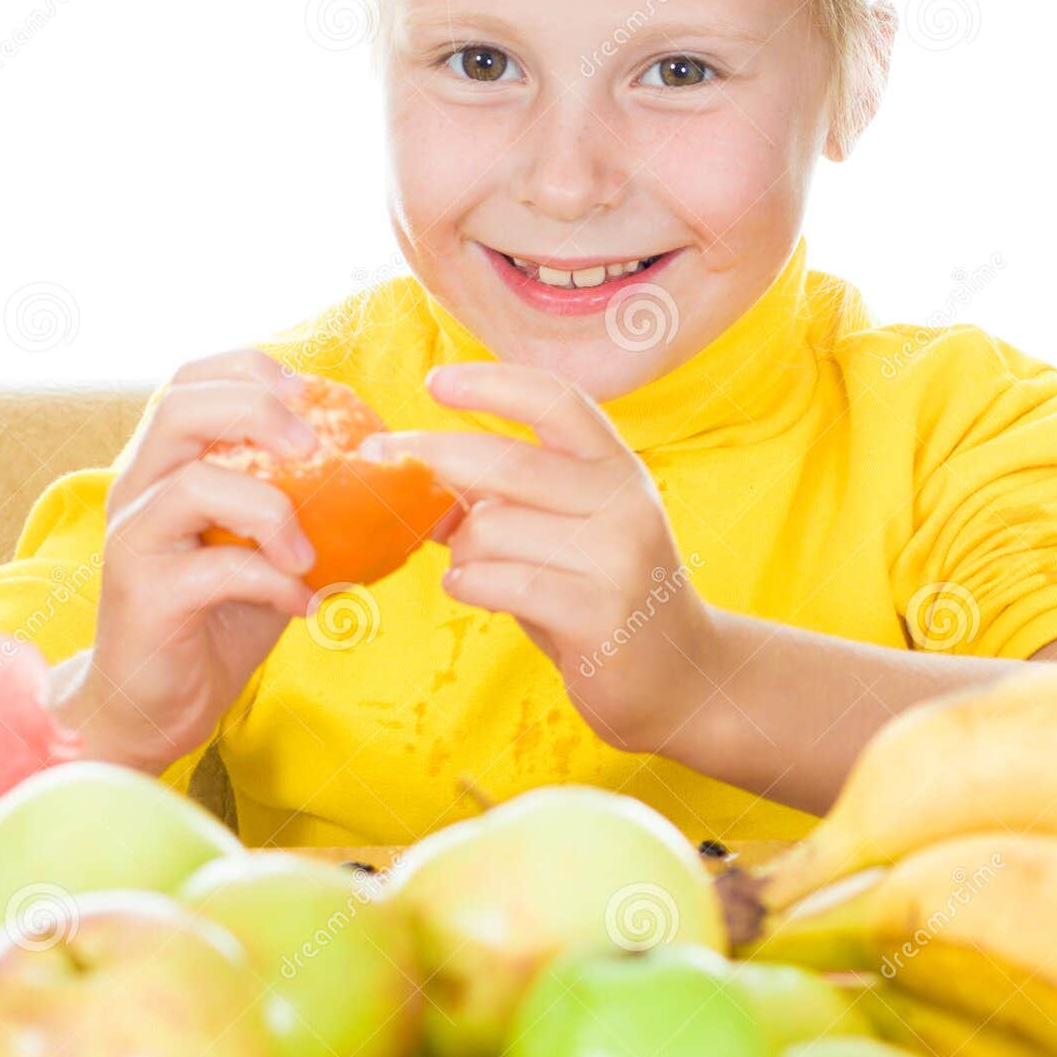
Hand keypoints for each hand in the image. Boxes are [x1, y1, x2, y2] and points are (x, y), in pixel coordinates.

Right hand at [55, 350, 318, 775]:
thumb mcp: (267, 545)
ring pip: (193, 484)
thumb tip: (388, 471)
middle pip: (181, 407)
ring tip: (310, 553)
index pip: (190, 378)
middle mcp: (138, 486)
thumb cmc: (218, 616)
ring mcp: (134, 538)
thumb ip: (302, 502)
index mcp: (165, 461)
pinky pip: (215, 570)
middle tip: (318, 448)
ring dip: (272, 509)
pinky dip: (273, 582)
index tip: (314, 398)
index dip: (253, 369)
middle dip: (260, 410)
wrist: (156, 704)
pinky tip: (302, 606)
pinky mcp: (144, 594)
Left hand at [365, 362, 721, 761]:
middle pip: (506, 461)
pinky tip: (474, 591)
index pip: (556, 401)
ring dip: (461, 550)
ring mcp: (617, 557)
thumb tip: (412, 472)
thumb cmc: (600, 594)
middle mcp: (623, 502)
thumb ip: (502, 498)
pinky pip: (500, 582)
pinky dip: (469, 585)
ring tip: (474, 570)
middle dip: (431, 458)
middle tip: (378, 461)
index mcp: (616, 467)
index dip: (493, 384)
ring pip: (492, 528)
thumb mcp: (561, 531)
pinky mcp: (599, 613)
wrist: (678, 675)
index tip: (435, 381)